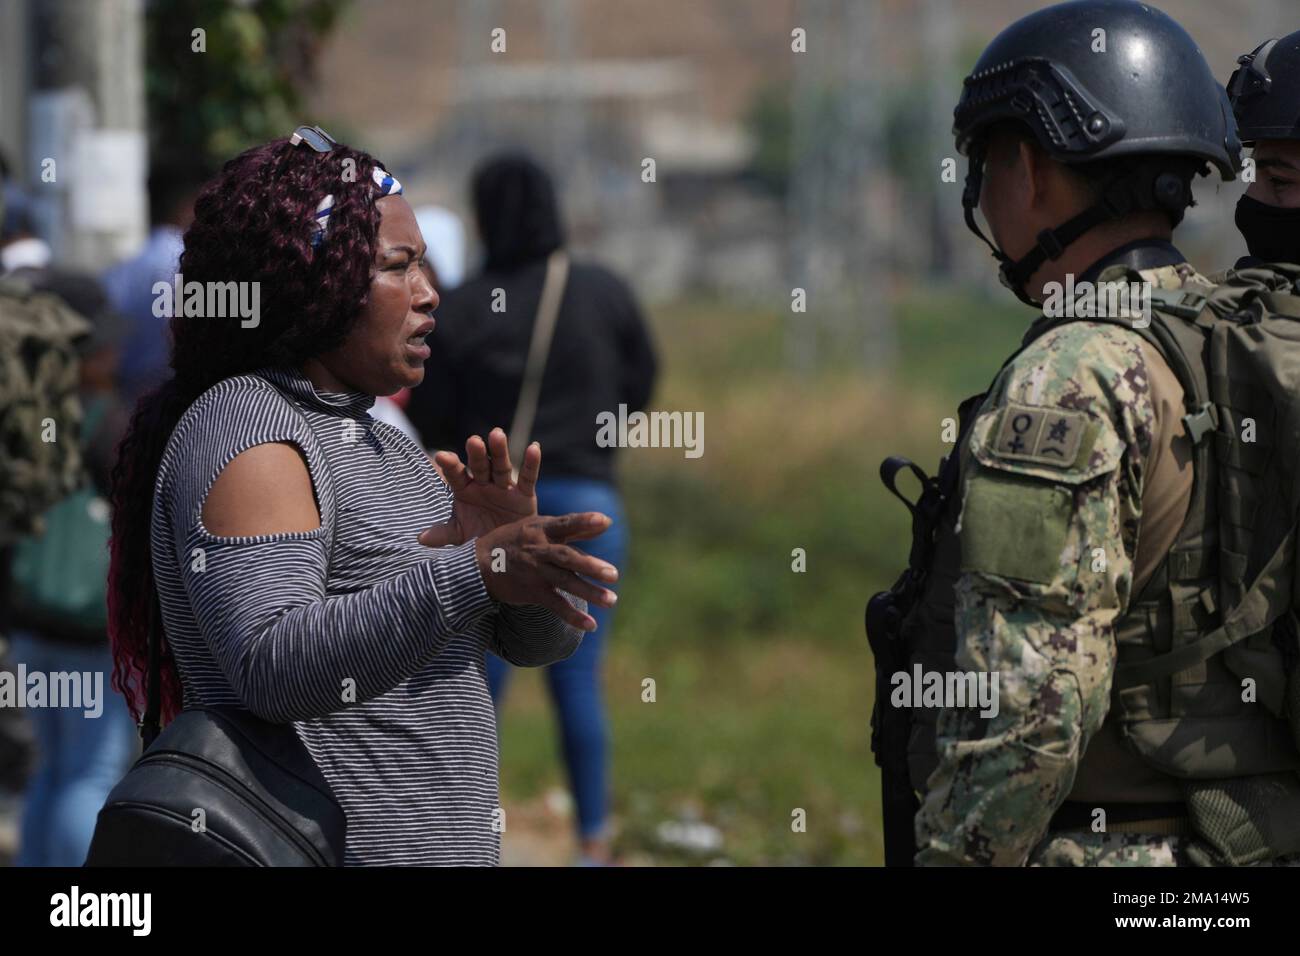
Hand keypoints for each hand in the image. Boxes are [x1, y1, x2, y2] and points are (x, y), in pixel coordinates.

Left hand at [418, 428, 540, 546]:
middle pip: (479, 466)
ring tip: (496, 434)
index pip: (456, 475)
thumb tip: (421, 538)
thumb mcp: (460, 535)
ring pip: (501, 467)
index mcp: (465, 490)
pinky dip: (532, 463)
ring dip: (500, 451)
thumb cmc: (479, 538)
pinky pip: (528, 477)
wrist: (506, 551)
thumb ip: (443, 534)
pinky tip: (533, 447)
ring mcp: (505, 487)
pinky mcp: (525, 494)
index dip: (450, 465)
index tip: (441, 456)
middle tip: (473, 441)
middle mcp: (484, 484)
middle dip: (476, 454)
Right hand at [471, 512, 619, 631]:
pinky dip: (572, 616)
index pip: (566, 524)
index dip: (584, 522)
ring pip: (564, 582)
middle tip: (614, 575)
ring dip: (589, 592)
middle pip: (567, 557)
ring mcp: (535, 572)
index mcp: (542, 529)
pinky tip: (591, 625)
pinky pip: (555, 604)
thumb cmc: (517, 540)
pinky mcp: (532, 591)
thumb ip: (574, 526)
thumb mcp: (539, 527)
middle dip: (590, 566)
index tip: (606, 521)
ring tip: (611, 601)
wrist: (479, 564)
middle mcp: (539, 550)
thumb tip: (607, 522)